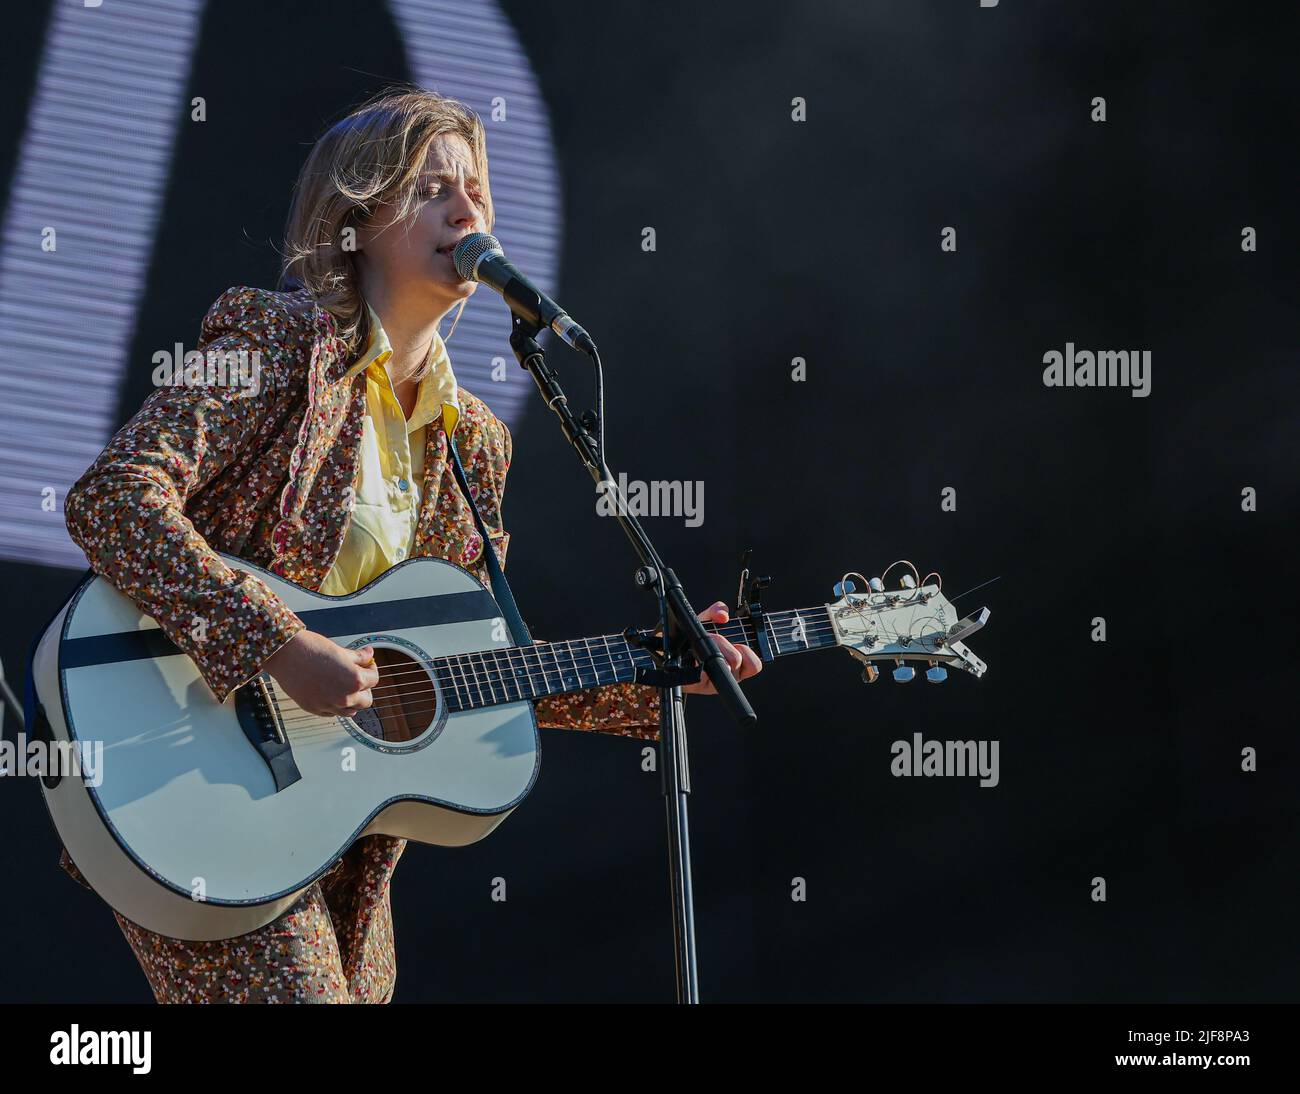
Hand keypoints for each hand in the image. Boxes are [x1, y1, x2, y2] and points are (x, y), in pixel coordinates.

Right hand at [262, 631, 378, 717]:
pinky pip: (332, 713)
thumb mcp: (341, 651)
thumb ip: (359, 657)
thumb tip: (368, 655)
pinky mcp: (315, 709)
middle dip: (364, 688)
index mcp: (354, 681)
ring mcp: (329, 706)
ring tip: (344, 686)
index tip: (367, 664)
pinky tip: (330, 692)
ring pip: (351, 711)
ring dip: (352, 700)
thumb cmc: (310, 649)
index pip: (374, 680)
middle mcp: (344, 697)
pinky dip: (335, 705)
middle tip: (357, 676)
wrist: (285, 654)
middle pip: (366, 700)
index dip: (371, 669)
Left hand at [680, 601, 762, 695]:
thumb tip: (723, 615)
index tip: (737, 643)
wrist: (671, 652)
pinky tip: (694, 658)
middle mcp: (728, 675)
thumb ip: (717, 612)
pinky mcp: (698, 685)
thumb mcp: (706, 621)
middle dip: (723, 642)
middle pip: (736, 660)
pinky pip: (703, 676)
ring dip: (713, 650)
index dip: (747, 653)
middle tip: (712, 636)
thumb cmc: (693, 639)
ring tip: (702, 645)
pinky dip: (700, 665)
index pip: (754, 665)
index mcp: (737, 663)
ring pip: (723, 667)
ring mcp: (714, 682)